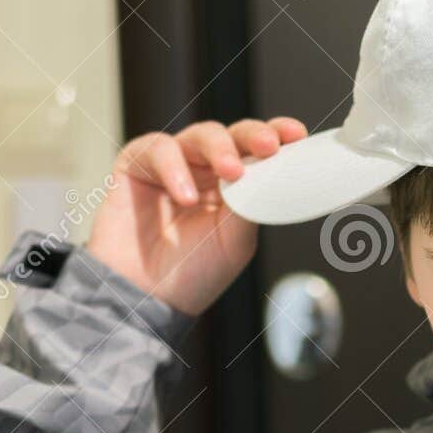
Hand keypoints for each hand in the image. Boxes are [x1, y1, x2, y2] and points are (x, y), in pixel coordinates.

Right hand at [85, 117, 308, 316]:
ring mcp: (173, 164)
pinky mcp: (137, 163)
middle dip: (252, 136)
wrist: (145, 297)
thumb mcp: (235, 242)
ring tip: (231, 173)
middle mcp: (205, 171)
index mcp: (234, 188)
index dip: (277, 136)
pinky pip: (159, 149)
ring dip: (219, 149)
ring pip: (200, 136)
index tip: (295, 135)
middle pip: (233, 136)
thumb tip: (273, 175)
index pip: (258, 153)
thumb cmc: (189, 274)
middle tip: (268, 147)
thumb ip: (253, 205)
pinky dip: (175, 168)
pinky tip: (185, 197)